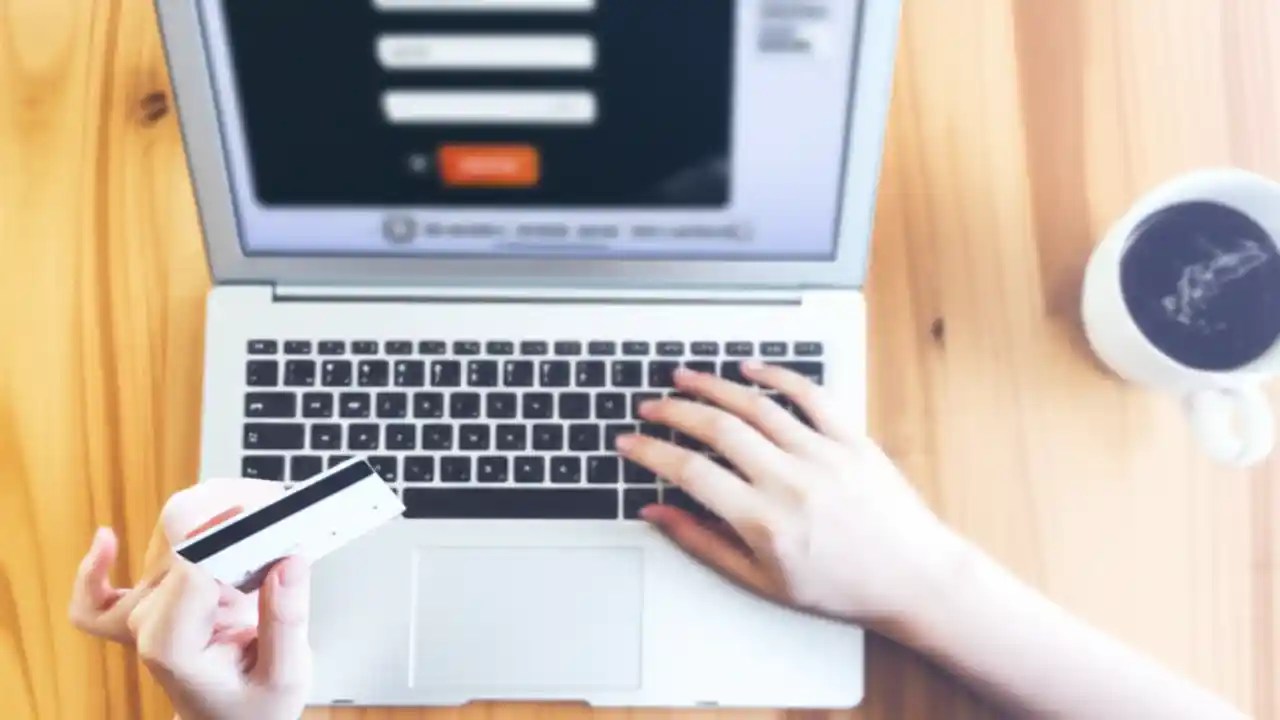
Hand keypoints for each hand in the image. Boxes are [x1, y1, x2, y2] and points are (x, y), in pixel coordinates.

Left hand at [69, 478, 312, 719]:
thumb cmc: (255, 709)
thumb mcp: (285, 677)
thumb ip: (285, 622)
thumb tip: (289, 561)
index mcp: (174, 644)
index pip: (194, 565)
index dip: (231, 530)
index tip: (268, 511)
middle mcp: (150, 624)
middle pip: (177, 538)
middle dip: (227, 509)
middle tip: (276, 504)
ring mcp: (145, 614)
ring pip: (166, 538)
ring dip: (210, 514)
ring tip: (261, 508)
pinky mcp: (149, 608)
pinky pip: (99, 592)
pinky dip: (97, 567)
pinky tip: (107, 540)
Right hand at [618, 362, 966, 628]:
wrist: (913, 577)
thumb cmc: (841, 586)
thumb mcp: (761, 580)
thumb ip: (703, 543)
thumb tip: (657, 514)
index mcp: (764, 521)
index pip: (690, 472)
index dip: (651, 452)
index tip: (630, 442)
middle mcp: (791, 481)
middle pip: (717, 429)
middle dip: (674, 410)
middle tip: (650, 405)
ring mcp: (824, 455)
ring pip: (757, 405)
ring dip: (714, 385)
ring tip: (686, 377)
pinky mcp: (852, 439)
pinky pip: (810, 395)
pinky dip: (777, 376)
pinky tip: (750, 370)